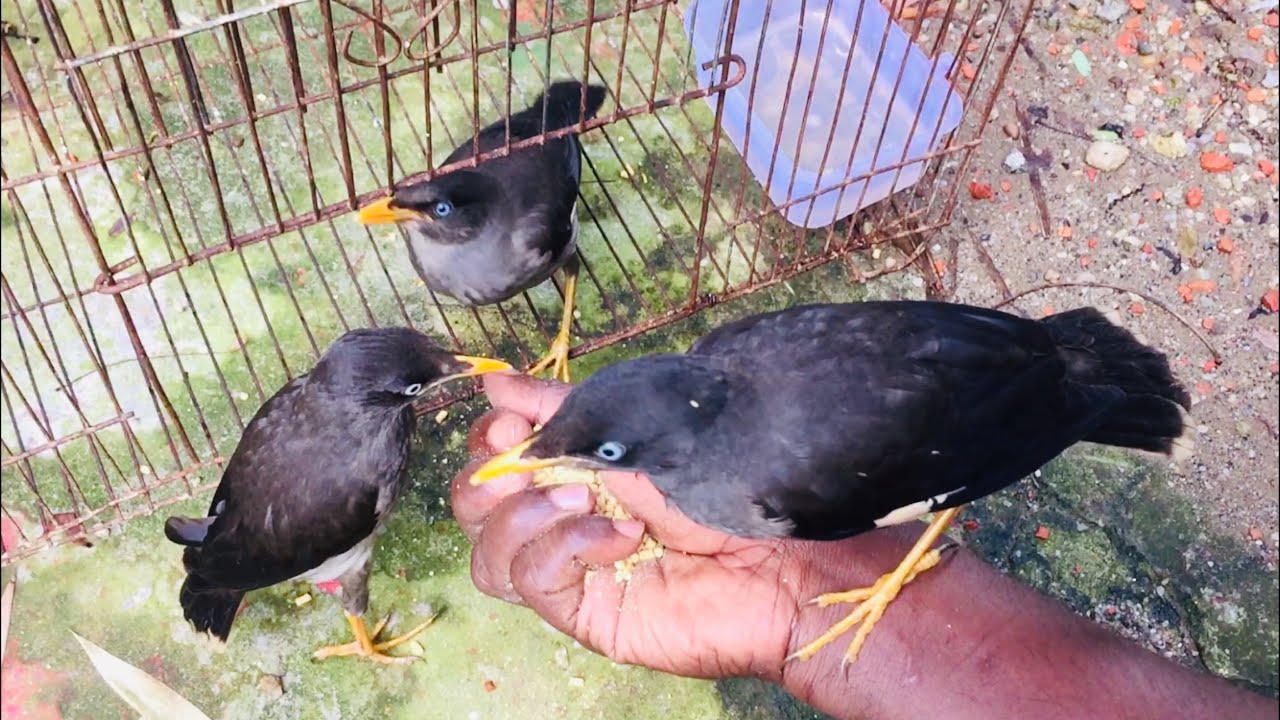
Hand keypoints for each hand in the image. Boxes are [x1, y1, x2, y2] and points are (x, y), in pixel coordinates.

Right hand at [450, 373, 811, 680]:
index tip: (512, 419)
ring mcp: (570, 572)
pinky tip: (618, 536)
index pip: (493, 461)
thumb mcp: (636, 428)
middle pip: (474, 509)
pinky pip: (531, 580)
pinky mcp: (584, 613)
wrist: (780, 554)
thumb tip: (495, 388)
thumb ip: (564, 411)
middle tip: (533, 461)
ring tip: (581, 497)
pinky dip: (564, 546)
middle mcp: (559, 523)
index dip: (489, 439)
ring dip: (523, 513)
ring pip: (487, 553)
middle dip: (491, 477)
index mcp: (569, 473)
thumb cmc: (722, 486)